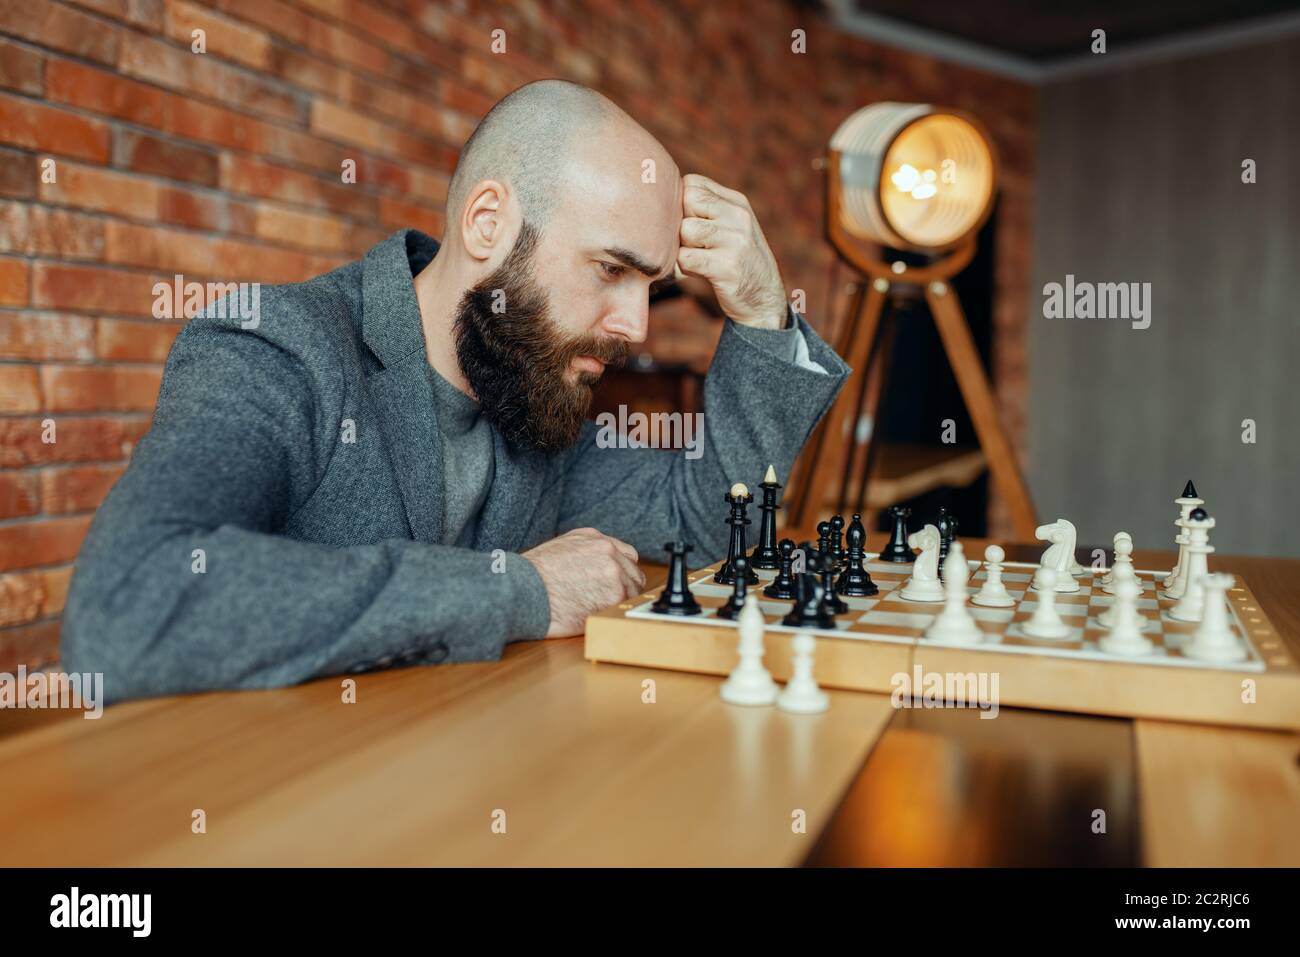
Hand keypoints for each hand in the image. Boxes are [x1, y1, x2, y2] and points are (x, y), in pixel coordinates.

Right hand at [522, 528, 646, 637]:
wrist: (524, 591)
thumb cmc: (533, 576)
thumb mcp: (561, 548)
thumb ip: (586, 552)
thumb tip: (596, 567)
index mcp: (595, 539)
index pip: (626, 555)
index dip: (621, 572)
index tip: (613, 584)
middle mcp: (609, 551)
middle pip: (633, 573)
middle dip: (623, 588)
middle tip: (604, 602)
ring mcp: (615, 572)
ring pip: (632, 591)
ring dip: (617, 602)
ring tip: (594, 610)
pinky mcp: (615, 595)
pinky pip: (624, 607)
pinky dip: (613, 613)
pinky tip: (594, 615)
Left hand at [676, 173, 787, 329]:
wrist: (764, 299)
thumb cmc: (737, 262)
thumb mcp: (731, 227)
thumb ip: (707, 209)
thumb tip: (663, 196)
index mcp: (737, 203)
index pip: (692, 183)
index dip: (681, 203)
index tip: (690, 223)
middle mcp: (739, 217)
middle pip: (687, 202)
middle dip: (681, 224)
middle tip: (694, 244)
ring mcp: (735, 241)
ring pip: (685, 230)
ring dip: (683, 248)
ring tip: (699, 259)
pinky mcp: (727, 267)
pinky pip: (686, 258)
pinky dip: (684, 268)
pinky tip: (699, 272)